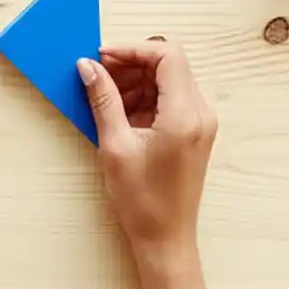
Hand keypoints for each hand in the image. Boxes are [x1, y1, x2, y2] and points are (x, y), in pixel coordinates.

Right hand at [77, 39, 216, 288]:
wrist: (165, 239)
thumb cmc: (142, 201)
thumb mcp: (115, 145)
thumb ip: (103, 99)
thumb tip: (88, 66)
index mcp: (184, 114)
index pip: (167, 54)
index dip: (132, 49)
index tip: (102, 57)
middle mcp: (200, 112)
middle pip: (169, 63)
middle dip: (131, 63)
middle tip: (98, 75)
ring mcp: (200, 121)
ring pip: (168, 78)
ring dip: (136, 80)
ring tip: (104, 98)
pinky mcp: (194, 130)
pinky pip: (170, 98)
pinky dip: (145, 97)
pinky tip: (119, 112)